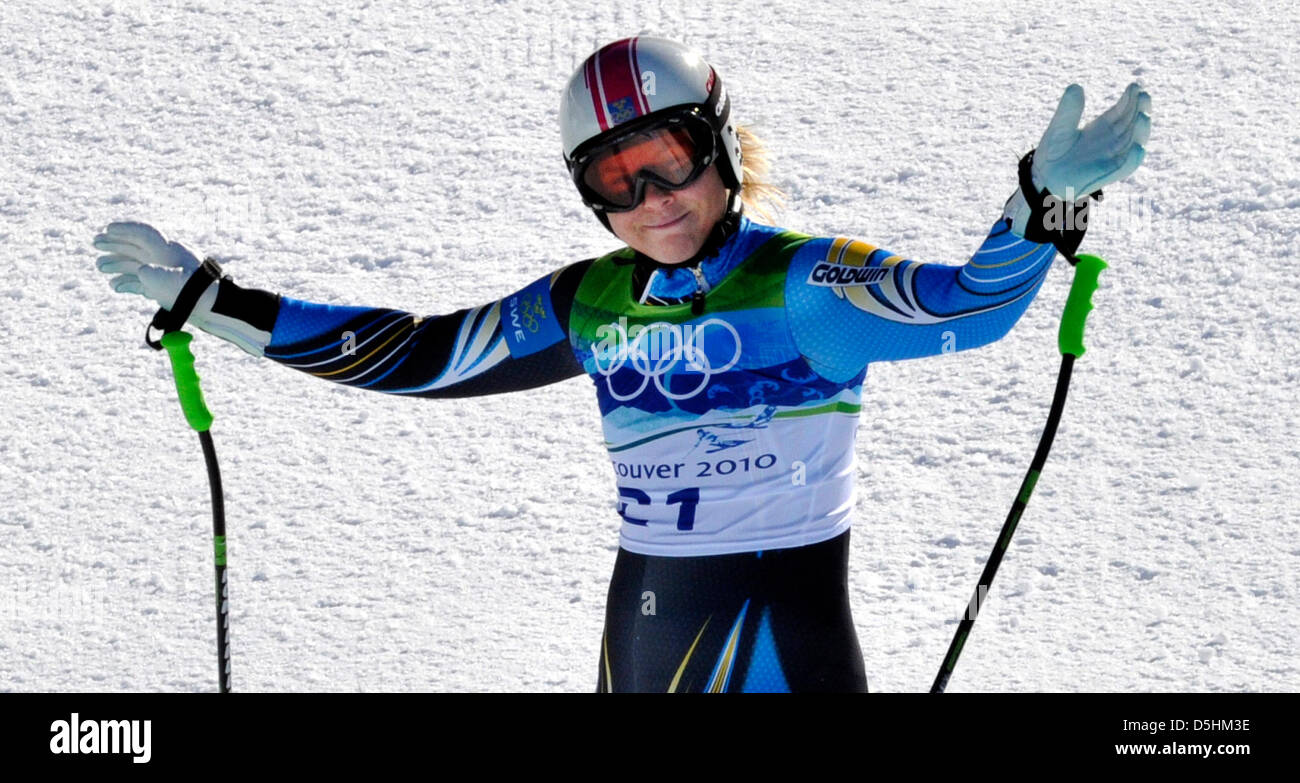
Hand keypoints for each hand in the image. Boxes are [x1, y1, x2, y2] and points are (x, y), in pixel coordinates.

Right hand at [94, 221, 270, 355]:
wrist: (216, 311)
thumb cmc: (195, 295)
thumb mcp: (172, 283)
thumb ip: (153, 275)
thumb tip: (141, 272)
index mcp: (170, 251)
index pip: (145, 234)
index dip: (125, 230)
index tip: (106, 229)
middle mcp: (167, 259)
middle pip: (138, 247)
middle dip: (116, 245)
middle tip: (95, 244)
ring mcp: (167, 274)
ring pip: (138, 265)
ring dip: (118, 264)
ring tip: (100, 266)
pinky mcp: (167, 290)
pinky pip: (144, 283)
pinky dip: (129, 283)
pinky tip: (115, 286)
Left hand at [1031, 82, 1151, 199]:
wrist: (1044, 177)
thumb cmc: (1054, 151)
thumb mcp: (1060, 126)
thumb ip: (1069, 109)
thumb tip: (1075, 86)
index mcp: (1104, 126)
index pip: (1122, 110)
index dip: (1130, 98)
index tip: (1135, 86)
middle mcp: (1113, 139)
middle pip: (1133, 122)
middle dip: (1140, 109)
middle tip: (1143, 95)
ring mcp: (1113, 156)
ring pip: (1134, 142)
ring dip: (1141, 130)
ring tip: (1143, 116)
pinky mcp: (1109, 173)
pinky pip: (1126, 167)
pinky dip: (1133, 159)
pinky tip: (1138, 148)